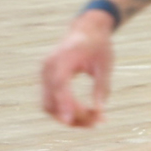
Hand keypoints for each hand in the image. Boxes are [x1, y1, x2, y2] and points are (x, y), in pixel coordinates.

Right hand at [41, 11, 115, 127]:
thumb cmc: (98, 45)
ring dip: (69, 118)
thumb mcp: (105, 64)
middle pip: (51, 100)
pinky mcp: (47, 81)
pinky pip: (51, 102)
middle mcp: (48, 66)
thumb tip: (100, 111)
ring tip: (93, 121)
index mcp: (63, 57)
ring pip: (49, 106)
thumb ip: (102, 86)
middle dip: (72, 116)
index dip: (64, 103)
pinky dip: (65, 111)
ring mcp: (45, 74)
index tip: (71, 121)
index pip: (59, 84)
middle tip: (98, 121)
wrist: (86, 29)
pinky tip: (85, 114)